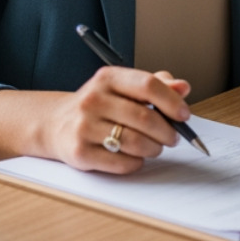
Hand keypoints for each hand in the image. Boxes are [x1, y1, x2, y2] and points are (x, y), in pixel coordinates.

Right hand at [41, 67, 192, 173]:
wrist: (55, 123)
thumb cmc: (98, 105)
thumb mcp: (122, 87)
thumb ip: (155, 85)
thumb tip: (183, 87)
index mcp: (108, 78)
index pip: (148, 85)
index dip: (172, 102)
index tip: (184, 115)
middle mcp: (93, 99)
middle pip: (145, 117)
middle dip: (167, 131)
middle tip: (173, 137)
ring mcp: (84, 126)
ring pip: (136, 142)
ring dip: (154, 148)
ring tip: (155, 147)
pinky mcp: (79, 153)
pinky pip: (121, 162)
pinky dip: (136, 163)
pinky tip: (136, 157)